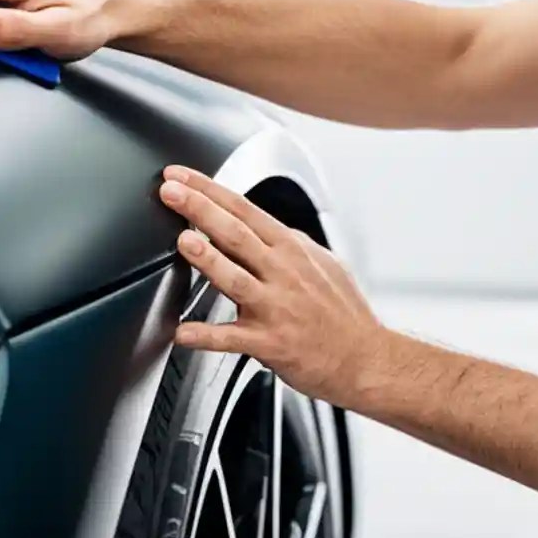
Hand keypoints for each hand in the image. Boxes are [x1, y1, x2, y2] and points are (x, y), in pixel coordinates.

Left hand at [158, 164, 391, 406]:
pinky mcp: (271, 343)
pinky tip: (182, 332)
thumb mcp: (323, 263)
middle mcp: (283, 273)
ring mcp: (276, 308)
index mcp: (291, 249)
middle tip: (170, 193)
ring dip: (209, 259)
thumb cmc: (342, 314)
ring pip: (236, 278)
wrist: (366, 360)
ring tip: (183, 242)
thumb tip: (265, 226)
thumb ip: (289, 244)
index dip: (208, 189)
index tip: (180, 177)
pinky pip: (232, 339)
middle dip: (200, 210)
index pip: (244, 209)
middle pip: (236, 234)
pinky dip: (206, 336)